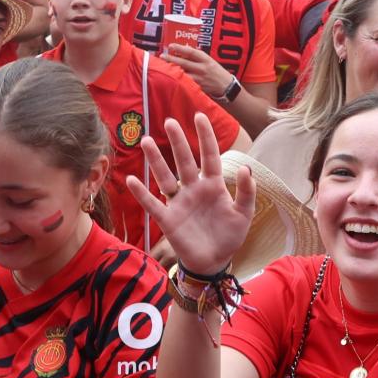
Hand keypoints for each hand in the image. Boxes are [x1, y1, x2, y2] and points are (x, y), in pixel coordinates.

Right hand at [125, 114, 253, 275]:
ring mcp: (179, 203)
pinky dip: (141, 193)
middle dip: (178, 142)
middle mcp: (193, 189)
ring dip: (156, 161)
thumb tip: (246, 168)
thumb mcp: (243, 214)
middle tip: (170, 122)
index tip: (199, 116)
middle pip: (184, 161)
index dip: (205, 137)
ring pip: (165, 177)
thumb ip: (246, 192)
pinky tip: (131, 179)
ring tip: (145, 141)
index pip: (209, 156)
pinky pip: (152, 204)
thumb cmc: (229, 236)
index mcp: (213, 185)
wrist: (214, 262)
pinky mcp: (168, 219)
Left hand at [162, 43, 231, 98]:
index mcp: (206, 59)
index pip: (191, 52)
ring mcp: (199, 79)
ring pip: (183, 74)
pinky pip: (185, 83)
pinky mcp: (197, 87)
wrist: (227, 87)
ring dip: (172, 71)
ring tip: (162, 67)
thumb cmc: (217, 72)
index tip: (171, 45)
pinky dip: (177, 80)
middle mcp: (202, 68)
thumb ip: (197, 57)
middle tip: (162, 56)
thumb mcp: (209, 61)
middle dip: (171, 59)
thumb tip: (184, 50)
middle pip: (184, 63)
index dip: (180, 48)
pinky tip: (170, 78)